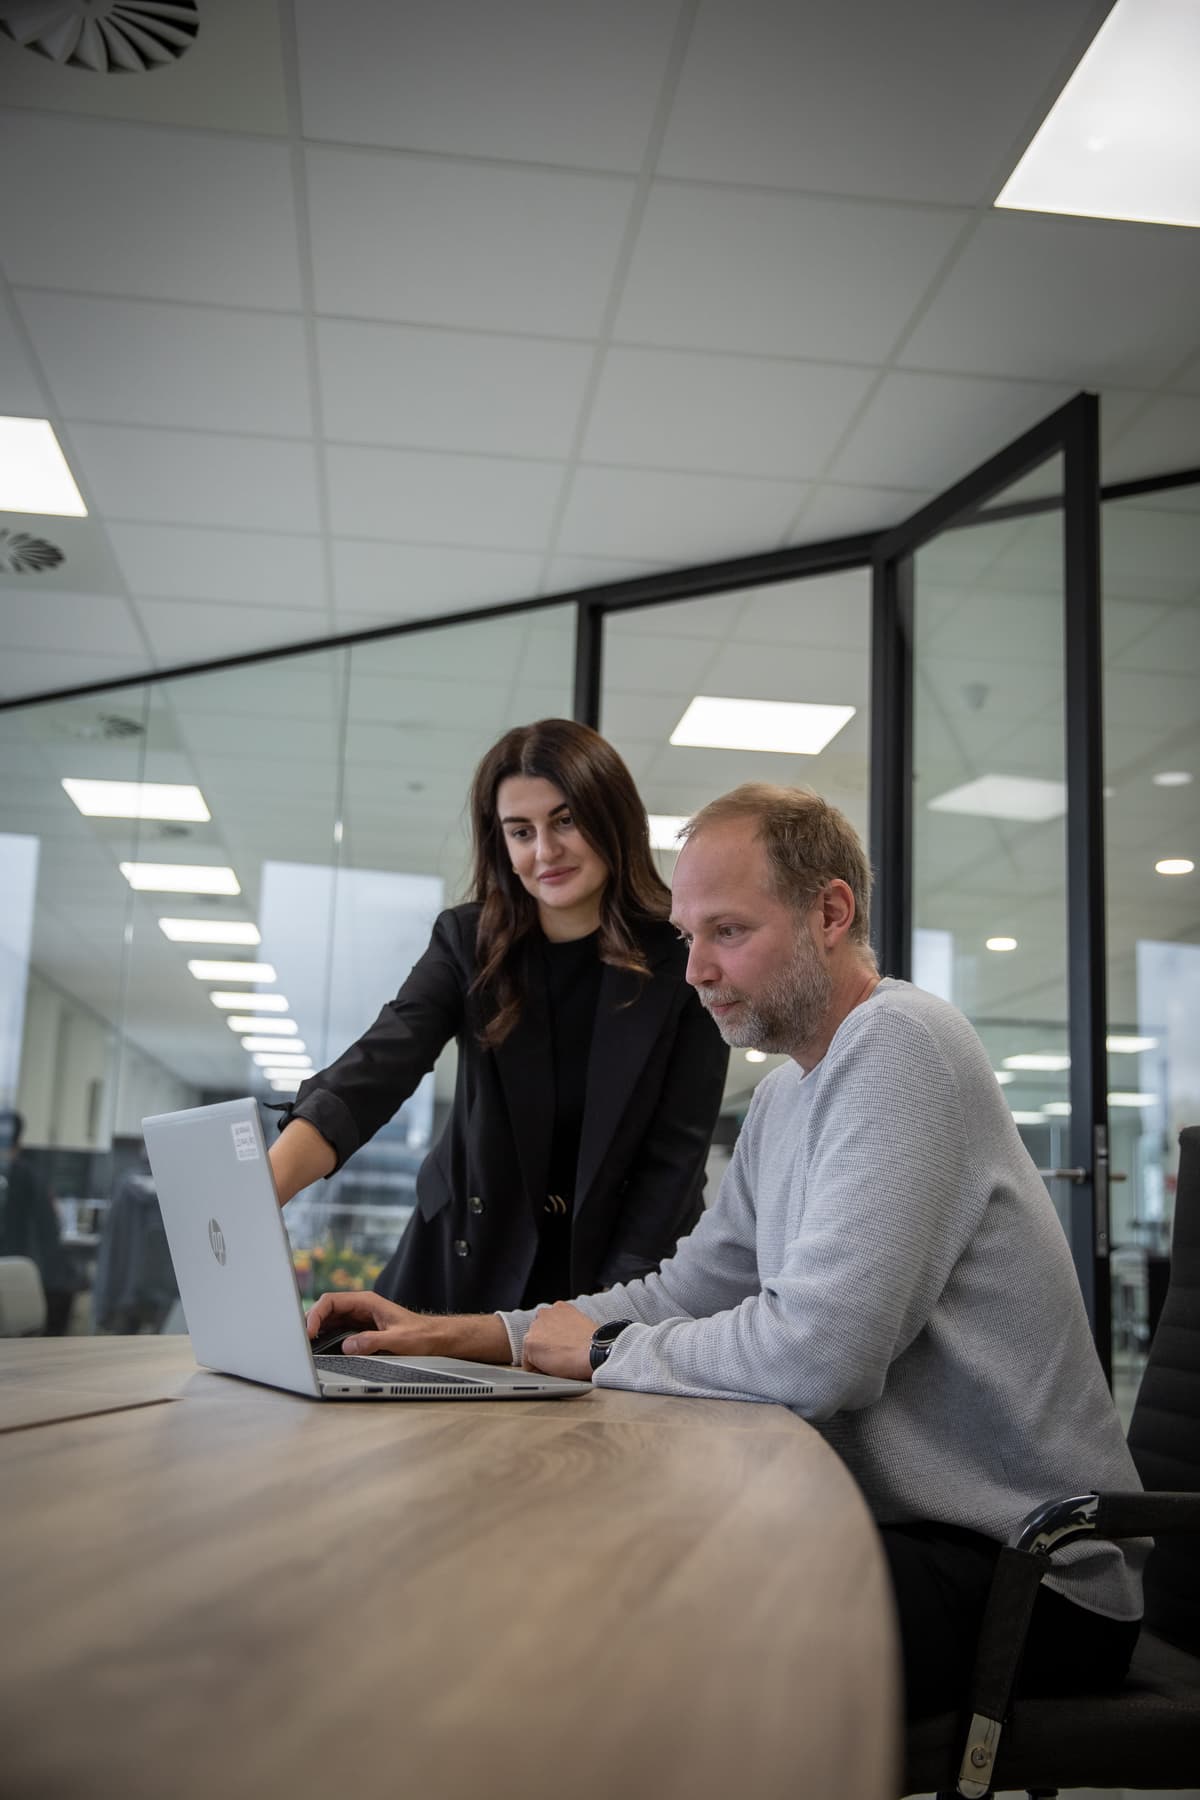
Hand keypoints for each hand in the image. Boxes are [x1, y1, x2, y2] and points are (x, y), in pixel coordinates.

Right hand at [305, 1290, 435, 1356]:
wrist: (435, 1338)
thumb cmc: (421, 1335)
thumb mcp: (398, 1340)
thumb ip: (373, 1342)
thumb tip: (347, 1346)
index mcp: (367, 1301)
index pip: (331, 1301)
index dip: (315, 1314)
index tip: (309, 1332)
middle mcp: (360, 1307)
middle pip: (326, 1309)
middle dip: (310, 1322)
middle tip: (300, 1341)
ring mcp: (359, 1318)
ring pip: (329, 1320)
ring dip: (316, 1331)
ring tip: (305, 1346)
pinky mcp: (360, 1330)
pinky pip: (336, 1331)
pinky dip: (325, 1338)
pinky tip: (319, 1348)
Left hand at [522, 1301, 595, 1380]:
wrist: (594, 1352)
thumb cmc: (595, 1344)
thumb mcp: (583, 1325)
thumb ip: (569, 1327)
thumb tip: (568, 1340)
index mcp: (560, 1308)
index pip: (548, 1325)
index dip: (555, 1340)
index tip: (562, 1349)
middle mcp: (545, 1313)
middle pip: (538, 1336)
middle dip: (546, 1347)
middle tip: (560, 1358)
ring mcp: (536, 1327)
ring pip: (532, 1349)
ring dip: (541, 1358)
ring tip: (558, 1364)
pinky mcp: (530, 1343)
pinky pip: (529, 1364)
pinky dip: (538, 1370)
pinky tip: (553, 1370)